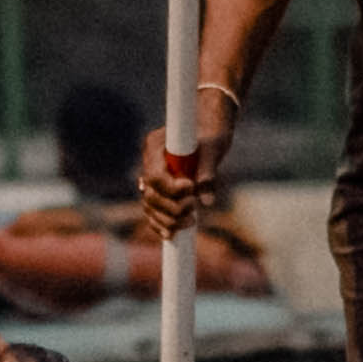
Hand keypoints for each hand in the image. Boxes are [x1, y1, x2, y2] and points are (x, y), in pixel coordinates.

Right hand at [135, 125, 226, 243]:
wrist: (209, 127)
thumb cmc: (212, 132)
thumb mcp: (214, 148)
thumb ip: (208, 172)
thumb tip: (207, 201)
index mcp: (155, 145)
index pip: (154, 175)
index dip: (171, 188)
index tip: (191, 188)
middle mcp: (149, 161)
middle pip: (150, 194)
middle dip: (171, 208)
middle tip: (194, 209)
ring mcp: (152, 175)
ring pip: (150, 205)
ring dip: (167, 219)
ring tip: (191, 221)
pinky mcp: (159, 187)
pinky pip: (153, 209)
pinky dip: (161, 223)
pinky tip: (171, 234)